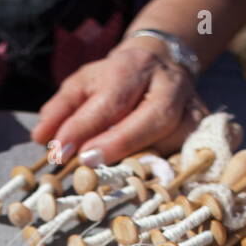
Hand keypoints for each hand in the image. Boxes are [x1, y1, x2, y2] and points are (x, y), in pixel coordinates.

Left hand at [31, 42, 207, 166]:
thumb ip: (62, 108)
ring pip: (176, 138)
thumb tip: (42, 137)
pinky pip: (188, 154)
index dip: (85, 126)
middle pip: (154, 117)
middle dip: (120, 143)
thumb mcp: (84, 83)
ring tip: (111, 178)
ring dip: (143, 162)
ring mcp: (194, 108)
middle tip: (87, 162)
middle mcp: (171, 85)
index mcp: (137, 67)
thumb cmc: (116, 79)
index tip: (61, 150)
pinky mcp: (204, 130)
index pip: (111, 98)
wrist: (164, 62)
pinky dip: (165, 170)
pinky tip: (142, 183)